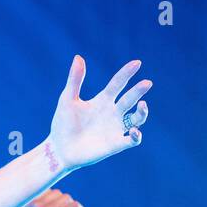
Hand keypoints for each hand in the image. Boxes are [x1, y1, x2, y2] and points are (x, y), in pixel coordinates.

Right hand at [20, 188, 80, 206]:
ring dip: (71, 205)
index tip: (58, 206)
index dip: (54, 198)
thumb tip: (49, 198)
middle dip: (63, 202)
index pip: (45, 191)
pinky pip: (74, 206)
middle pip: (57, 193)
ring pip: (66, 198)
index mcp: (27, 205)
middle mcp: (35, 206)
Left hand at [48, 56, 150, 170]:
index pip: (118, 83)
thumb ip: (75, 80)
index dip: (127, 73)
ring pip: (137, 119)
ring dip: (142, 113)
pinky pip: (132, 140)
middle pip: (130, 99)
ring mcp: (115, 128)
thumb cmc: (62, 124)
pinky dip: (137, 136)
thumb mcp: (67, 99)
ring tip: (143, 105)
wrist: (59, 149)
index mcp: (102, 100)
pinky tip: (134, 130)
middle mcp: (112, 113)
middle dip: (139, 90)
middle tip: (147, 83)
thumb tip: (78, 57)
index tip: (137, 63)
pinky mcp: (115, 144)